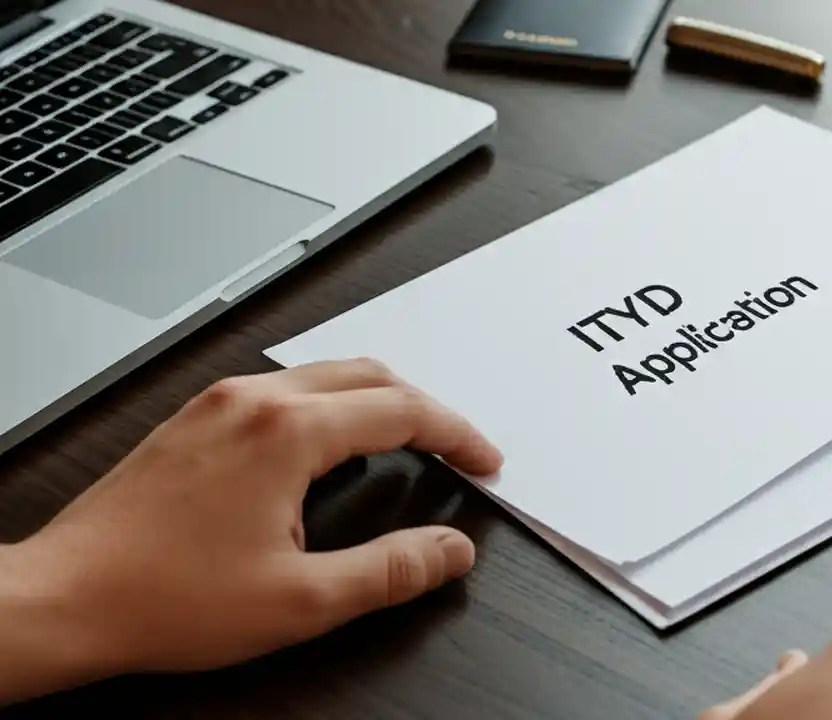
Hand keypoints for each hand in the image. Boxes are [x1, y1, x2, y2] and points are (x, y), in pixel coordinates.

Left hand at [0, 359, 502, 703]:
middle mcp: (254, 402)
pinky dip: (330, 405)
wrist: (65, 598)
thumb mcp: (302, 600)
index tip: (484, 462)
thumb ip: (391, 571)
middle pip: (370, 376)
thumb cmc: (164, 598)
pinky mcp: (195, 419)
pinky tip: (330, 445)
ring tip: (407, 442)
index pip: (403, 412)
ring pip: (325, 374)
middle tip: (457, 449)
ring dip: (378, 401)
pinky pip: (283, 388)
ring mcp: (219, 405)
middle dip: (426, 408)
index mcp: (288, 433)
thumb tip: (449, 551)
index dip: (458, 435)